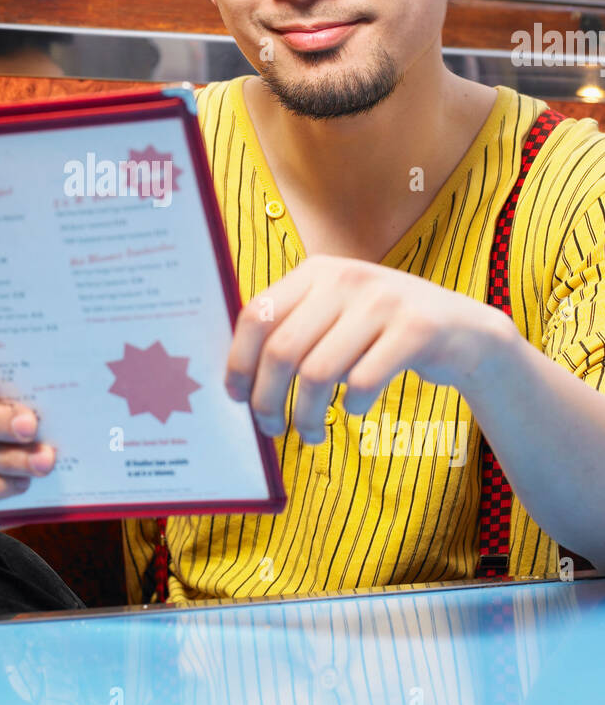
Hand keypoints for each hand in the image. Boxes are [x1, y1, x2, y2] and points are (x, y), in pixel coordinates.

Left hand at [224, 255, 515, 443]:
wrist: (466, 332)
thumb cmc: (383, 333)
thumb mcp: (336, 315)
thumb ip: (294, 331)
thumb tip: (239, 381)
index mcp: (316, 271)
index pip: (257, 316)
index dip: (239, 362)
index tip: (238, 398)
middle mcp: (346, 277)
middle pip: (282, 351)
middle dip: (268, 401)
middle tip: (271, 429)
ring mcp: (383, 300)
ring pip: (317, 373)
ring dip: (307, 416)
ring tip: (309, 434)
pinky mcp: (416, 328)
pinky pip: (362, 382)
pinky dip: (351, 407)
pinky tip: (354, 410)